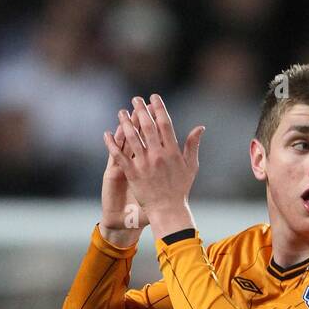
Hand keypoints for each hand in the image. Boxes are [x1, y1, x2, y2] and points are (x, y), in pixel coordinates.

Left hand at [103, 94, 203, 238]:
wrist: (168, 210)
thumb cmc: (180, 189)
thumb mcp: (191, 166)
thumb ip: (193, 145)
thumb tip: (200, 127)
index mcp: (172, 152)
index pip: (164, 124)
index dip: (158, 108)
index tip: (153, 97)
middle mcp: (158, 156)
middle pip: (147, 127)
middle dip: (141, 110)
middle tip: (135, 99)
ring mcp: (144, 165)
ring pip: (132, 138)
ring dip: (126, 123)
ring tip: (122, 112)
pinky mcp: (133, 174)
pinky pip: (120, 156)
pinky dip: (112, 144)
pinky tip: (107, 134)